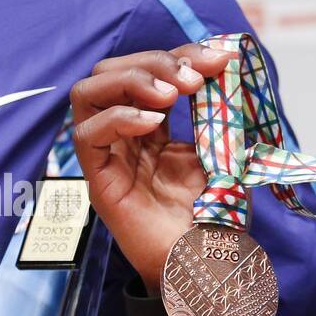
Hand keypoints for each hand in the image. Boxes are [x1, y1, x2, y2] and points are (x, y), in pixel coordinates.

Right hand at [70, 43, 238, 294]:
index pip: (153, 71)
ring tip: (173, 93)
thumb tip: (228, 65)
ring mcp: (111, 156)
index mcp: (157, 126)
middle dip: (156, 61)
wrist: (211, 259)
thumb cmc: (219, 210)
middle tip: (195, 77)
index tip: (221, 57)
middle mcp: (128, 136)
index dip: (185, 55)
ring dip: (132, 80)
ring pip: (89, 93)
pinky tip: (152, 122)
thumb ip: (221, 111)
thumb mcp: (228, 149)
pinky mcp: (101, 181)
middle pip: (114, 71)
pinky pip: (87, 136)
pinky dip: (119, 118)